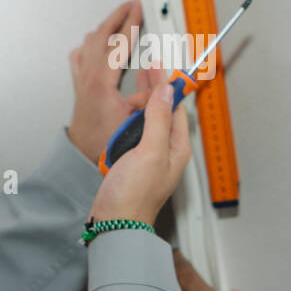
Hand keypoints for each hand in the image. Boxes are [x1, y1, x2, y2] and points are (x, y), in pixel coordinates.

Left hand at [67, 0, 168, 163]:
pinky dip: (92, 43)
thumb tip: (165, 82)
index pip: (119, 42)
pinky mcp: (79, 82)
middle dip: (118, 15)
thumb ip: (151, 97)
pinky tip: (97, 43)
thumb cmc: (104, 140)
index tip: (139, 6)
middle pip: (102, 34)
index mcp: (102, 81)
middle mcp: (88, 75)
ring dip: (106, 26)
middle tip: (132, 4)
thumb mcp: (135, 119)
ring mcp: (81, 77)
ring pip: (90, 40)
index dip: (132, 21)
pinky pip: (81, 54)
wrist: (81, 152)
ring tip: (119, 18)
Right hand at [87, 81, 189, 226]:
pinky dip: (126, 125)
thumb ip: (158, 119)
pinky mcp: (132, 162)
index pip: (176, 107)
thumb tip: (166, 92)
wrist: (113, 223)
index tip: (160, 67)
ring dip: (138, 108)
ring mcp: (148, 156)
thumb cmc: (133, 196)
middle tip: (146, 71)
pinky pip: (132, 136)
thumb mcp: (149, 151)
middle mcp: (165, 151)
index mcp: (177, 147)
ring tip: (132, 96)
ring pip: (146, 121)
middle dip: (153, 91)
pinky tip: (122, 119)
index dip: (168, 85)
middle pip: (162, 111)